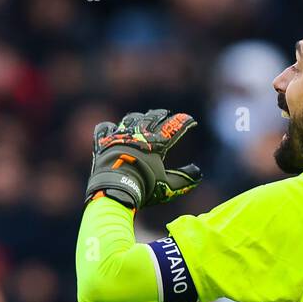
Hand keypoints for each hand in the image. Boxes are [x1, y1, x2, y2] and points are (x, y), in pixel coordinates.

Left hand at [85, 109, 201, 209]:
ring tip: (141, 118)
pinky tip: (111, 128)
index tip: (191, 120)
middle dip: (161, 114)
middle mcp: (139, 135)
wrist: (116, 188)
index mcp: (157, 144)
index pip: (174, 128)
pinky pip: (104, 128)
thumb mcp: (168, 186)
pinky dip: (109, 127)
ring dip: (138, 118)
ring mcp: (120, 136)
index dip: (184, 122)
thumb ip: (184, 179)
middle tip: (165, 113)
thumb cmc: (144, 187)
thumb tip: (198, 173)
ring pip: (130, 119)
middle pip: (153, 117)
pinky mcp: (104, 142)